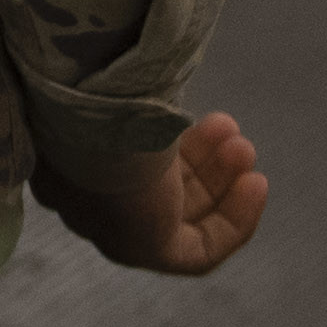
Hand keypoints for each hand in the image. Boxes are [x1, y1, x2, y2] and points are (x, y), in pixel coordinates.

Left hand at [37, 110, 268, 276]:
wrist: (89, 116)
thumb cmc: (101, 90)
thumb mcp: (120, 88)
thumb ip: (138, 95)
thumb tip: (161, 75)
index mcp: (70, 155)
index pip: (130, 161)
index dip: (178, 144)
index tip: (212, 120)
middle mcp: (85, 194)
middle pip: (159, 188)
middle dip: (204, 159)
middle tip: (231, 131)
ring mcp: (111, 225)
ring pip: (180, 214)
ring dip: (221, 181)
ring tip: (244, 147)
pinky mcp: (142, 250)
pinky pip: (198, 251)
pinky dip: (234, 221)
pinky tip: (256, 184)